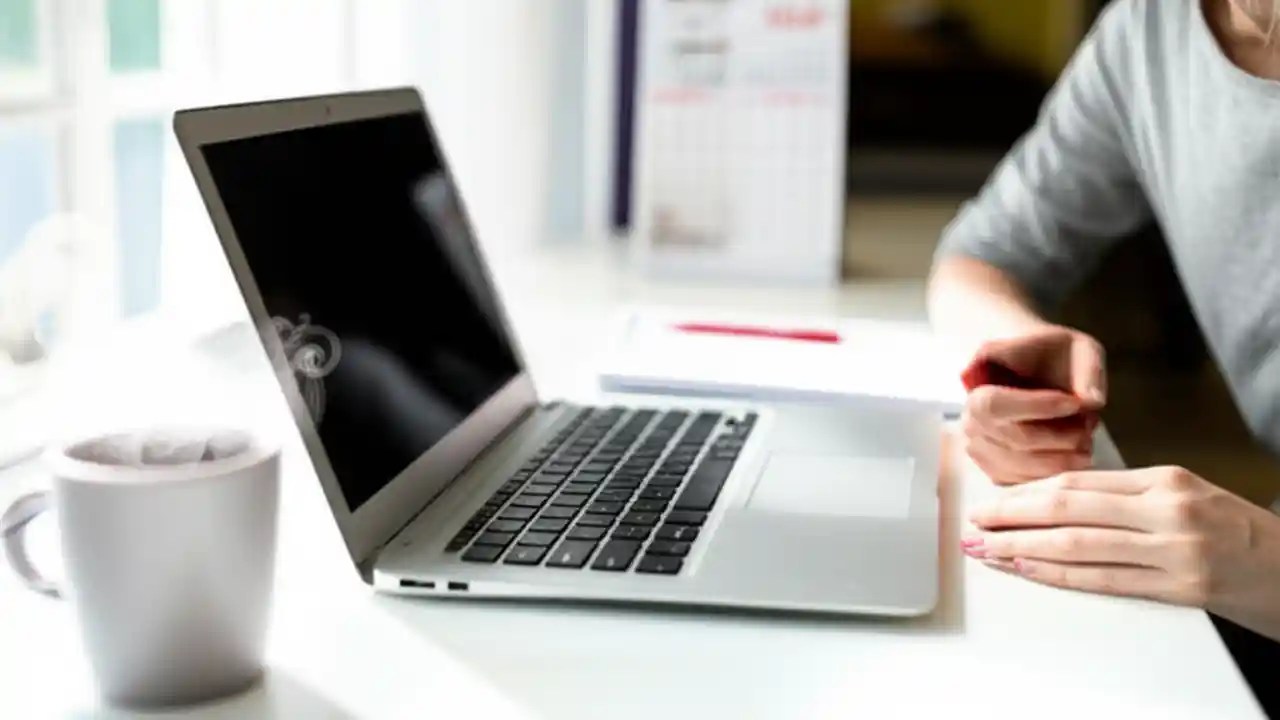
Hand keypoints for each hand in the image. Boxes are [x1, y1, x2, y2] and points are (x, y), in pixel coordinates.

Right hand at [960, 325, 1106, 484]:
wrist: (1031, 374)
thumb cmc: (1050, 357)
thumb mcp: (1073, 345)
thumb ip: (1085, 366)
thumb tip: (1091, 401)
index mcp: (975, 381)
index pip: (995, 404)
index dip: (1037, 408)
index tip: (1075, 403)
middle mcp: (969, 419)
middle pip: (1013, 440)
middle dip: (1059, 439)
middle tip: (1089, 430)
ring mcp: (978, 448)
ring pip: (1018, 467)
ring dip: (1060, 461)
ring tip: (1086, 447)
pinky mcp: (993, 470)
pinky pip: (1021, 483)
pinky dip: (1051, 476)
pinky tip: (1071, 460)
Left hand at [964, 467, 1279, 638]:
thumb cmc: (1235, 530)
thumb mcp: (1184, 493)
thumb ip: (1126, 494)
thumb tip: (1058, 500)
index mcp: (1164, 479)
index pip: (1078, 482)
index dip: (1027, 493)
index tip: (992, 499)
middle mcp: (1165, 511)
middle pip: (1068, 510)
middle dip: (1012, 517)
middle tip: (974, 522)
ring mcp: (1172, 552)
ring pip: (1077, 546)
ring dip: (1022, 549)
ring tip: (986, 549)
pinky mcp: (1178, 589)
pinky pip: (1103, 581)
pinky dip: (1058, 576)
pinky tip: (1027, 571)